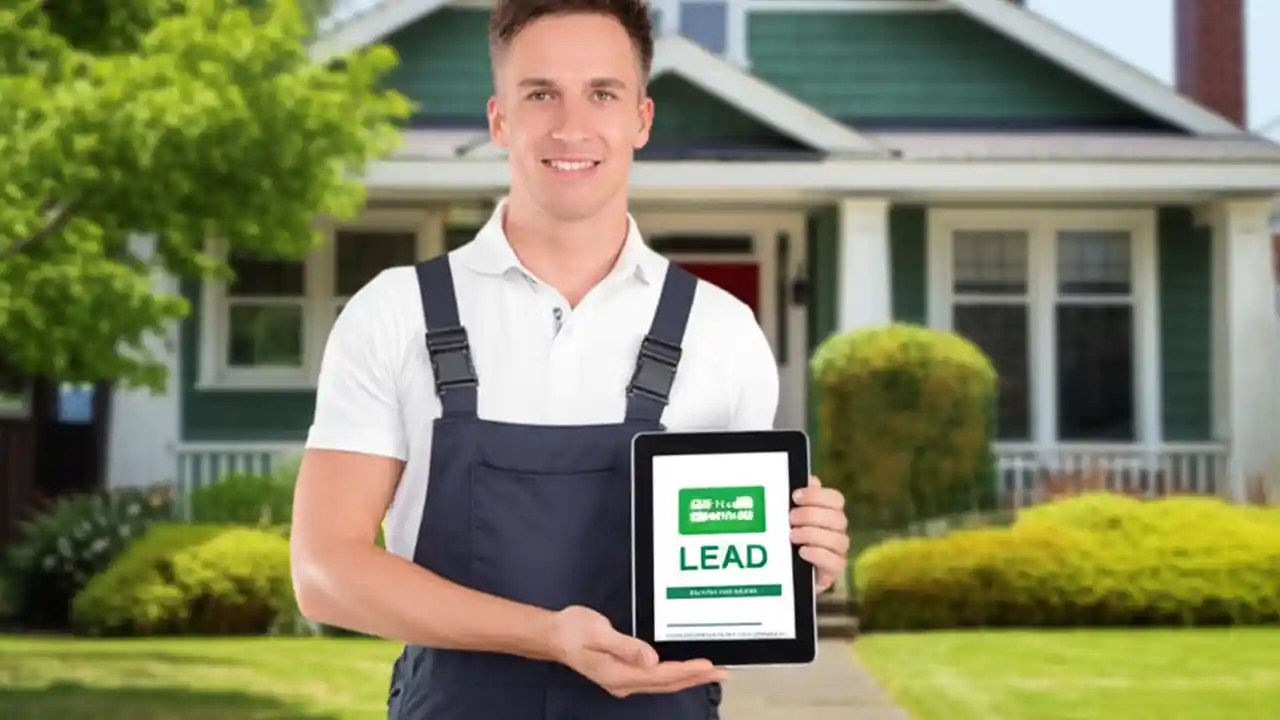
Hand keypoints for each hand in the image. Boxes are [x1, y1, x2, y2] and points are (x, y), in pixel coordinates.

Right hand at [546, 605, 726, 697]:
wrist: (553, 635)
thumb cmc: (573, 631)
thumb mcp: (599, 634)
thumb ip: (627, 647)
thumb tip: (652, 660)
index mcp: (620, 674)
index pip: (663, 675)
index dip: (689, 671)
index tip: (711, 667)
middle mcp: (624, 682)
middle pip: (668, 683)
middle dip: (696, 678)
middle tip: (723, 673)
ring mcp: (623, 680)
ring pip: (663, 683)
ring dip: (688, 678)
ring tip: (710, 673)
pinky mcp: (622, 674)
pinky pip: (654, 679)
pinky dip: (673, 675)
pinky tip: (682, 672)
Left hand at [790, 475, 849, 593]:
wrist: (782, 575)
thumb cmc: (785, 541)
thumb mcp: (786, 519)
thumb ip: (796, 500)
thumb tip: (809, 480)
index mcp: (828, 515)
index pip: (836, 499)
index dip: (818, 496)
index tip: (795, 496)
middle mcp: (837, 533)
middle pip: (838, 518)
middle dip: (812, 515)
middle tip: (790, 518)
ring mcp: (837, 554)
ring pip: (839, 540)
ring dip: (813, 534)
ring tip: (792, 536)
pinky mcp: (832, 573)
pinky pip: (836, 563)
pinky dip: (819, 555)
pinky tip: (802, 552)